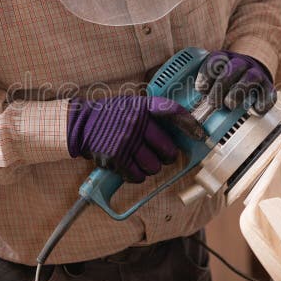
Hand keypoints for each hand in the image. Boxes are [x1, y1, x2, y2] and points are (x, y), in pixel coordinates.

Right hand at [67, 96, 203, 182]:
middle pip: (167, 150)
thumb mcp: (131, 104)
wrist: (80, 124)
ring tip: (140, 161)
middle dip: (167, 157)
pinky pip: (137, 176)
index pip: (171, 112)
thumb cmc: (108, 115)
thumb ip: (151, 112)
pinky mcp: (116, 158)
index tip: (201, 135)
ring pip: (154, 167)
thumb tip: (179, 127)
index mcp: (142, 108)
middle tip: (161, 156)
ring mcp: (126, 142)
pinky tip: (129, 167)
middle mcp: (136, 124)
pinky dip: (135, 176)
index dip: (189, 124)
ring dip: (150, 168)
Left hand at [195, 50, 276, 113]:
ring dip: (239, 91)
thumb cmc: (224, 82)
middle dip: (221, 85)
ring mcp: (256, 74)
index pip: (215, 60)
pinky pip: (269, 92)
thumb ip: (199, 88)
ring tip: (230, 105)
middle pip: (233, 68)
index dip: (207, 74)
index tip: (201, 89)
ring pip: (251, 77)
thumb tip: (183, 110)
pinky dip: (263, 102)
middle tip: (214, 103)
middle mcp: (241, 63)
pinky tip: (255, 111)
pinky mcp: (269, 87)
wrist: (252, 74)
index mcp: (223, 59)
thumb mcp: (210, 79)